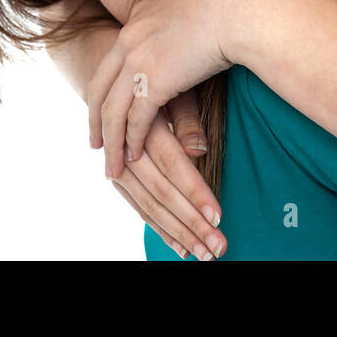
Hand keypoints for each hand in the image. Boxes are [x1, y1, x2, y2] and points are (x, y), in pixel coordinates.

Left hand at [87, 0, 270, 181]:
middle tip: (95, 142)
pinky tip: (134, 156)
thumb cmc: (234, 0)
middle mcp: (130, 37)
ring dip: (111, 141)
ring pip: (113, 110)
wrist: (239, 5)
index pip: (115, 57)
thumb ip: (187, 12)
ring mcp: (137, 59)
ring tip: (112, 166)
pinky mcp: (153, 81)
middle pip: (100, 86)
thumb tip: (198, 10)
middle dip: (95, 117)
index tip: (107, 104)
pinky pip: (136, 120)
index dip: (110, 84)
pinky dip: (133, 141)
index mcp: (140, 15)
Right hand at [107, 90, 226, 260]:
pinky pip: (139, 208)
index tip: (218, 216)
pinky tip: (180, 248)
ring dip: (177, 233)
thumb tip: (198, 149)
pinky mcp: (119, 180)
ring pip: (148, 205)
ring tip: (204, 254)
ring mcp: (118, 167)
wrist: (119, 82)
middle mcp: (125, 148)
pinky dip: (160, 230)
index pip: (171, 164)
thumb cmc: (160, 82)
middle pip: (160, 192)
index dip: (194, 191)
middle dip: (190, 222)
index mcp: (141, 122)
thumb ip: (186, 120)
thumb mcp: (177, 89)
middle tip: (218, 246)